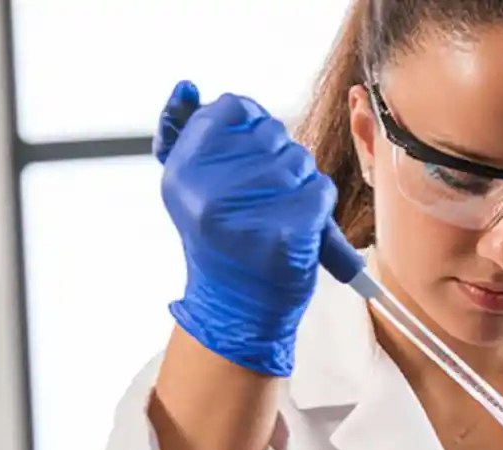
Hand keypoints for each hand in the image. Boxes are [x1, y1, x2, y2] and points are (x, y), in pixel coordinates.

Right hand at [153, 80, 343, 376]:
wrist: (236, 310)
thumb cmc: (221, 241)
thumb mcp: (190, 186)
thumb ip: (188, 133)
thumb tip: (187, 86)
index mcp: (182, 171)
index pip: (233, 108)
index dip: (253, 126)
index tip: (249, 154)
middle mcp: (208, 190)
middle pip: (274, 133)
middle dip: (280, 158)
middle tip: (263, 198)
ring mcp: (247, 213)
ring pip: (301, 162)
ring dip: (302, 184)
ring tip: (278, 216)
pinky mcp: (285, 235)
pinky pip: (320, 191)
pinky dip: (319, 208)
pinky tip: (299, 229)